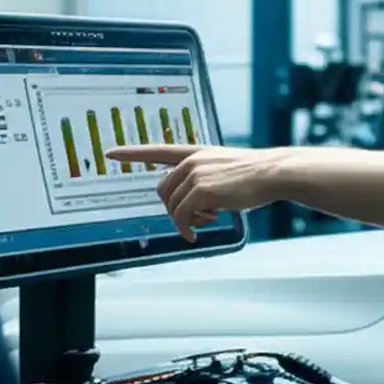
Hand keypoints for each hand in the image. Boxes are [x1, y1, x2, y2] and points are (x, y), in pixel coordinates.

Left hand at [105, 144, 284, 240]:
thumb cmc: (256, 174)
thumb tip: (194, 204)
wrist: (272, 173)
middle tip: (198, 217)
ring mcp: (195, 174)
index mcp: (196, 153)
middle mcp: (191, 161)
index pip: (157, 150)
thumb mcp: (224, 168)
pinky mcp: (201, 191)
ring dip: (184, 219)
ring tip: (207, 220)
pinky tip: (195, 233)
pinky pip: (182, 216)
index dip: (132, 152)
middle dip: (174, 207)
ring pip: (171, 205)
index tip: (110, 153)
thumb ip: (204, 178)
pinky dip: (186, 228)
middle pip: (162, 189)